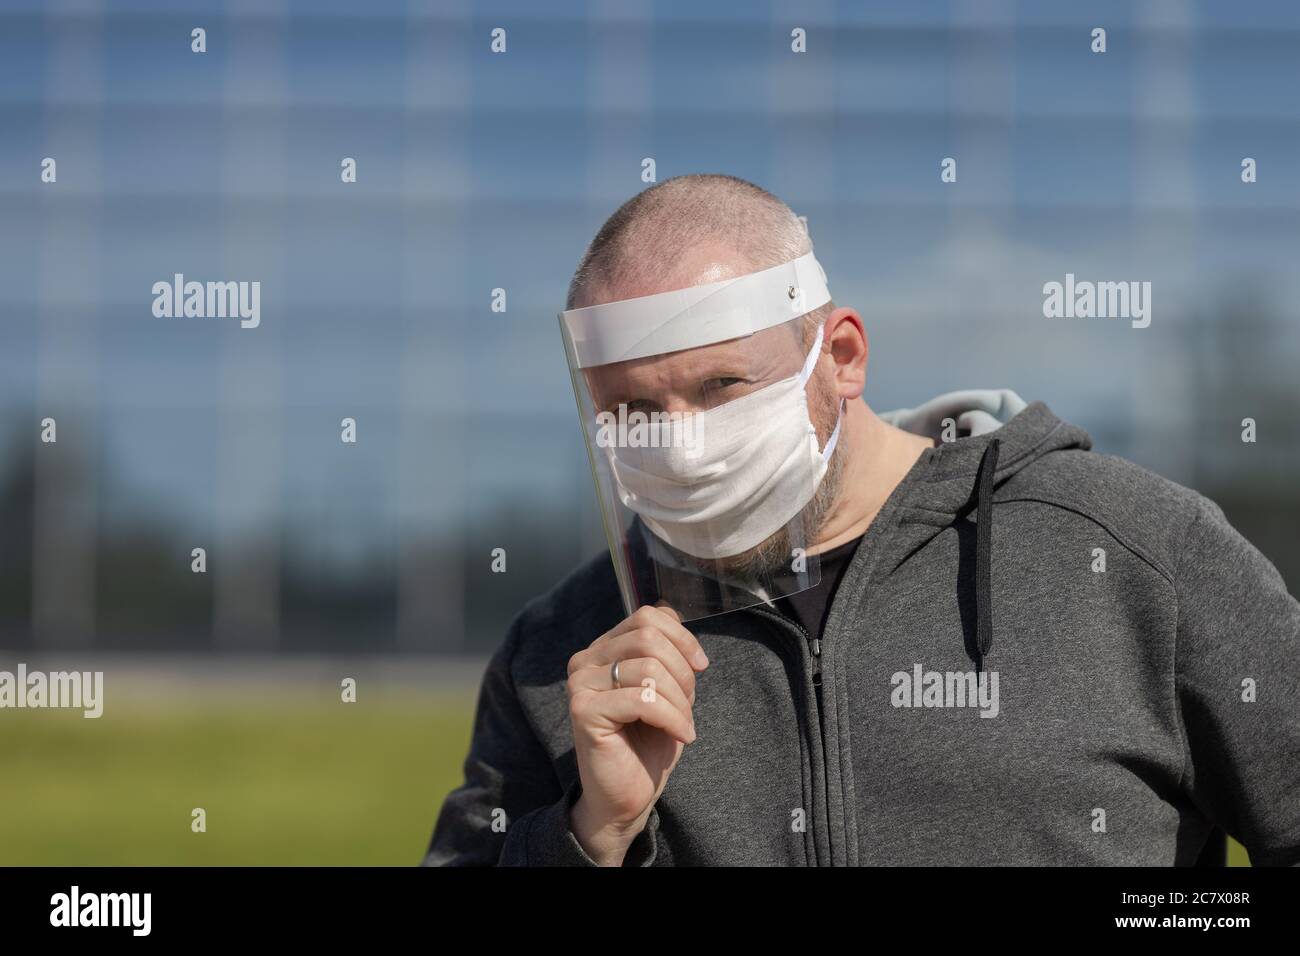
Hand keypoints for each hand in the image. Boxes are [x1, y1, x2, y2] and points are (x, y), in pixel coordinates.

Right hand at [565, 603, 707, 864]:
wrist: (625, 798)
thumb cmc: (646, 744)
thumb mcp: (665, 689)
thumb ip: (664, 652)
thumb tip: (675, 617)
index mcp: (603, 649)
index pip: (648, 616)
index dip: (682, 637)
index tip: (701, 666)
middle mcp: (585, 660)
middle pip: (650, 638)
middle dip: (682, 671)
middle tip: (688, 705)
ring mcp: (580, 684)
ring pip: (650, 669)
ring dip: (680, 701)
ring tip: (682, 725)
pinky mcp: (584, 711)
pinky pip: (643, 700)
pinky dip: (673, 718)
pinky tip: (681, 735)